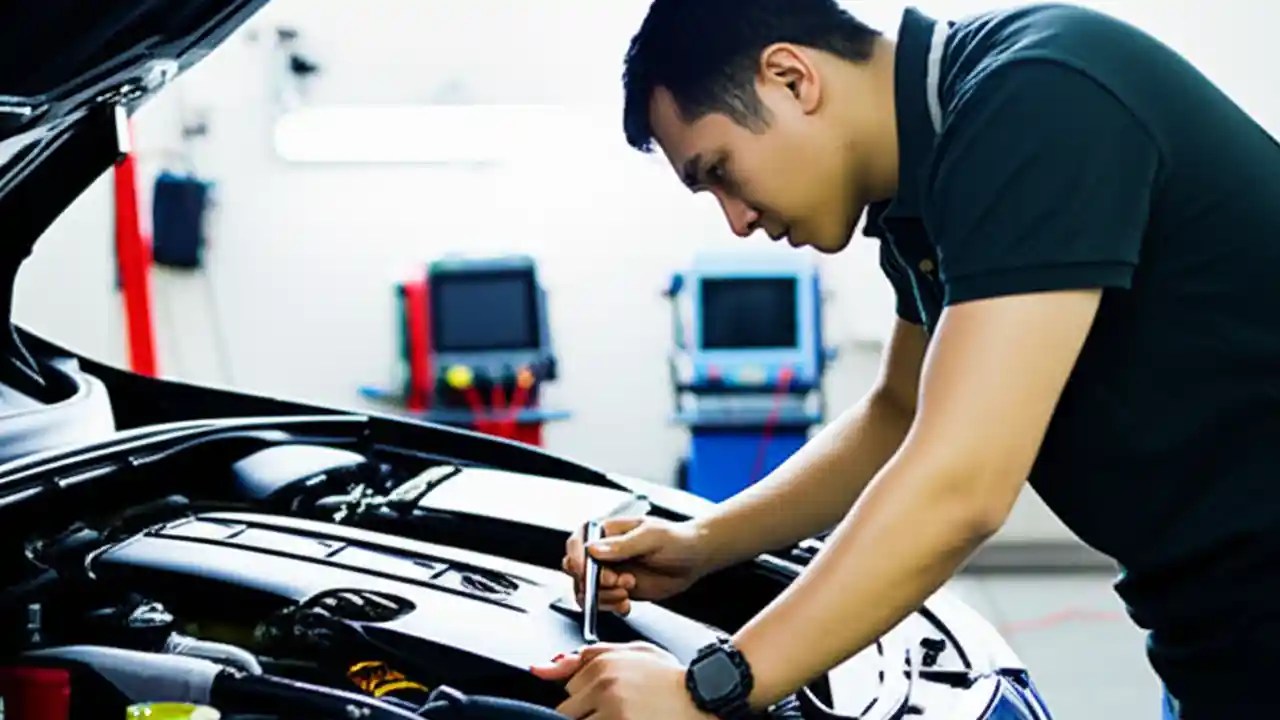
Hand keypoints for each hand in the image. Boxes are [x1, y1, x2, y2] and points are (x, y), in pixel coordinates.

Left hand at [530, 642, 712, 719]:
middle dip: (587, 714)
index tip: (608, 699)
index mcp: (603, 664)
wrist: (705, 699)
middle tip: (620, 710)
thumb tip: (543, 668)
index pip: (569, 688)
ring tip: (626, 716)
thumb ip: (590, 656)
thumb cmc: (671, 679)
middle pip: (568, 711)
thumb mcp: (633, 652)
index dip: (587, 697)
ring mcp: (613, 713)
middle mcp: (605, 687)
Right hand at [561, 516, 709, 614]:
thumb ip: (623, 545)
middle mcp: (603, 552)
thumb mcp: (652, 538)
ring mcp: (609, 573)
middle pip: (577, 570)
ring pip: (587, 591)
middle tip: (618, 582)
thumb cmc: (677, 540)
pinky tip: (627, 604)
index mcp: (606, 532)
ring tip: (627, 592)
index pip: (577, 543)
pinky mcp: (617, 590)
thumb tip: (593, 549)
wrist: (695, 559)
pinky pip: (601, 604)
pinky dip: (611, 607)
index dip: (576, 559)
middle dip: (594, 583)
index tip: (586, 573)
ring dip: (604, 598)